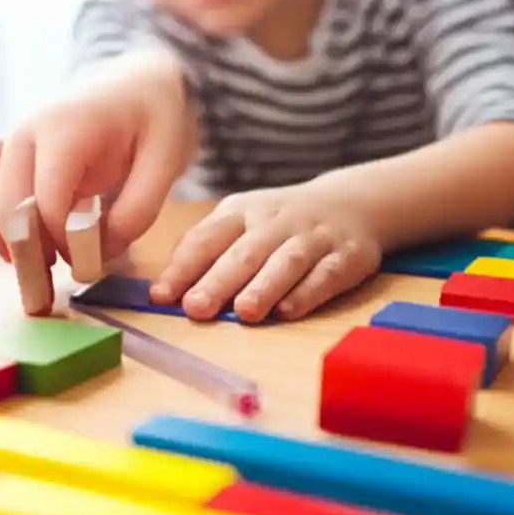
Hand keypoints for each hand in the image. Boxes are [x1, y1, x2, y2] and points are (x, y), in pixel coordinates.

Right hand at [0, 48, 195, 264]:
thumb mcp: (166, 160)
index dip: (64, 243)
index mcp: (66, 128)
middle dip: (27, 254)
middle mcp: (26, 130)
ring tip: (29, 268)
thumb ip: (137, 210)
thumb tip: (96, 255)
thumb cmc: (156, 115)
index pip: (48, 201)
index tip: (90, 266)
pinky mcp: (8, 150)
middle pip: (7, 203)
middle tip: (46, 297)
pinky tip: (19, 247)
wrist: (139, 78)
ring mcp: (11, 137)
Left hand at [150, 183, 382, 322]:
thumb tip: (165, 288)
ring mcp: (313, 238)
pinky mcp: (346, 256)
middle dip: (219, 280)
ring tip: (244, 311)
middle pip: (245, 252)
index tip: (161, 295)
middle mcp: (276, 221)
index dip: (183, 267)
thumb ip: (207, 247)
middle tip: (196, 307)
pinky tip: (288, 311)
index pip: (207, 238)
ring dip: (264, 286)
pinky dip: (307, 293)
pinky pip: (325, 274)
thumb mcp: (242, 220)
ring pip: (286, 261)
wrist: (352, 202)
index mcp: (242, 211)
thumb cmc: (282, 222)